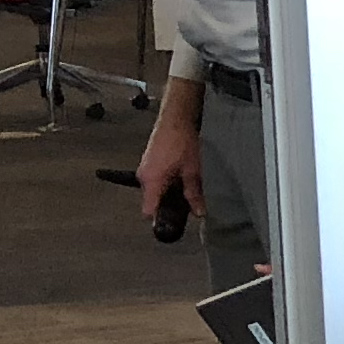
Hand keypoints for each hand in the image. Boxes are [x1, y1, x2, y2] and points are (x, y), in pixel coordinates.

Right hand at [135, 94, 203, 232]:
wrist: (175, 118)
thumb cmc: (181, 140)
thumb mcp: (193, 170)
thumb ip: (194, 193)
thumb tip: (199, 211)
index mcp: (152, 181)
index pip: (148, 210)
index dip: (160, 220)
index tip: (172, 226)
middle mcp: (144, 176)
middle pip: (152, 201)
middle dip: (167, 207)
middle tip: (185, 208)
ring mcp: (145, 168)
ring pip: (154, 190)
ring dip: (167, 193)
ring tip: (186, 191)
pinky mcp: (149, 162)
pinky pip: (155, 179)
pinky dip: (166, 182)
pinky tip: (180, 177)